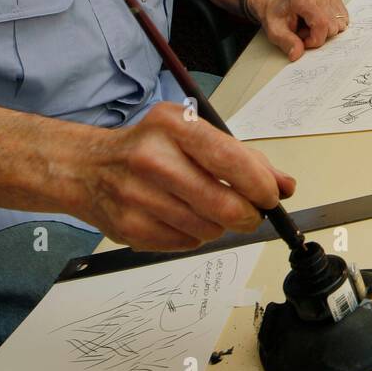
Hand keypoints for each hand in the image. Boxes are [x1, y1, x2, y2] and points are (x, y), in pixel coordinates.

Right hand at [75, 102, 295, 250]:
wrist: (86, 169)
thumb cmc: (147, 147)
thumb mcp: (191, 134)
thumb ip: (242, 158)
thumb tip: (285, 185)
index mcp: (172, 126)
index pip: (231, 159)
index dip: (260, 185)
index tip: (271, 196)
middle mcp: (152, 159)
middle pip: (224, 205)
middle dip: (248, 215)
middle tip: (251, 213)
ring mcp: (138, 196)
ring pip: (208, 230)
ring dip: (219, 226)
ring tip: (204, 208)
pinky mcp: (131, 229)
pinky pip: (186, 244)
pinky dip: (194, 236)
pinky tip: (180, 217)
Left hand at [252, 0, 349, 61]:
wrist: (277, 5)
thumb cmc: (277, 16)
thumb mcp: (276, 32)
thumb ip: (287, 42)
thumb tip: (297, 54)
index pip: (321, 24)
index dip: (315, 40)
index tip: (304, 42)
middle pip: (332, 27)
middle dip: (319, 36)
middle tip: (303, 32)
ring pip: (339, 25)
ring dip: (326, 31)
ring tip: (310, 26)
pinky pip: (343, 20)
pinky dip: (332, 25)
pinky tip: (319, 22)